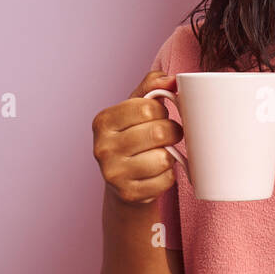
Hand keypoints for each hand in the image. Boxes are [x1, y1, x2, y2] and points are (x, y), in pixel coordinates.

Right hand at [92, 71, 184, 205]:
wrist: (123, 180)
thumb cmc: (133, 136)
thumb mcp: (136, 108)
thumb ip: (152, 86)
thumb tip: (172, 78)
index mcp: (102, 121)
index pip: (147, 107)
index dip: (161, 111)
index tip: (159, 116)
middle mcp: (102, 148)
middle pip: (157, 132)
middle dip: (171, 132)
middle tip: (169, 135)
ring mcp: (113, 174)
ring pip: (163, 158)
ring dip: (170, 155)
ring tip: (161, 153)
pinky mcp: (128, 194)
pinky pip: (165, 180)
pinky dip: (168, 176)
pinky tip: (158, 173)